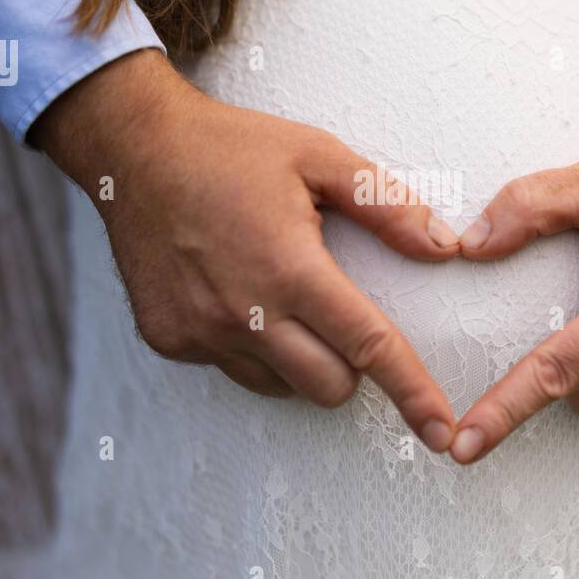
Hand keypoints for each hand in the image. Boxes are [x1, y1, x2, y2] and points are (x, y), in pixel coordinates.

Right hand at [33, 51, 459, 451]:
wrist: (133, 150)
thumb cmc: (231, 148)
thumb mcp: (319, 156)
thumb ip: (386, 206)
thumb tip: (445, 248)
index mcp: (288, 268)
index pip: (367, 346)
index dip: (412, 391)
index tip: (440, 430)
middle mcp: (242, 313)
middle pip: (329, 387)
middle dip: (352, 366)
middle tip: (338, 310)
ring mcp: (200, 333)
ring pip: (281, 387)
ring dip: (301, 360)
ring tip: (281, 296)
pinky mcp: (169, 340)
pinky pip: (233, 369)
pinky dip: (252, 348)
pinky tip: (236, 294)